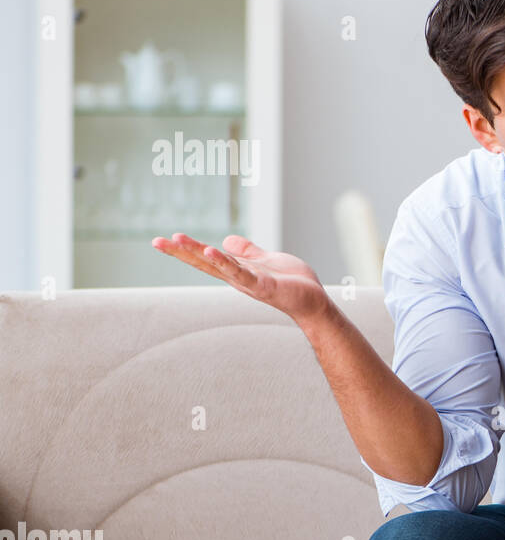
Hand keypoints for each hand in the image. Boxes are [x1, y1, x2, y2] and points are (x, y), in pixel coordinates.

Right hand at [151, 232, 331, 323]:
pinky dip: (226, 263)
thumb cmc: (292, 282)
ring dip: (198, 253)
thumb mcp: (266, 260)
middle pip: (204, 262)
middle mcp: (238, 277)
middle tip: (156, 241)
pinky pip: (241, 273)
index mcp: (237, 270)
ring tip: (178, 240)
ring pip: (219, 266)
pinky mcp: (263, 286)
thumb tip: (227, 241)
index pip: (206, 257)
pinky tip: (212, 250)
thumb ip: (247, 252)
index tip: (164, 239)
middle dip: (181, 252)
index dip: (186, 248)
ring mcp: (249, 282)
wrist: (313, 300)